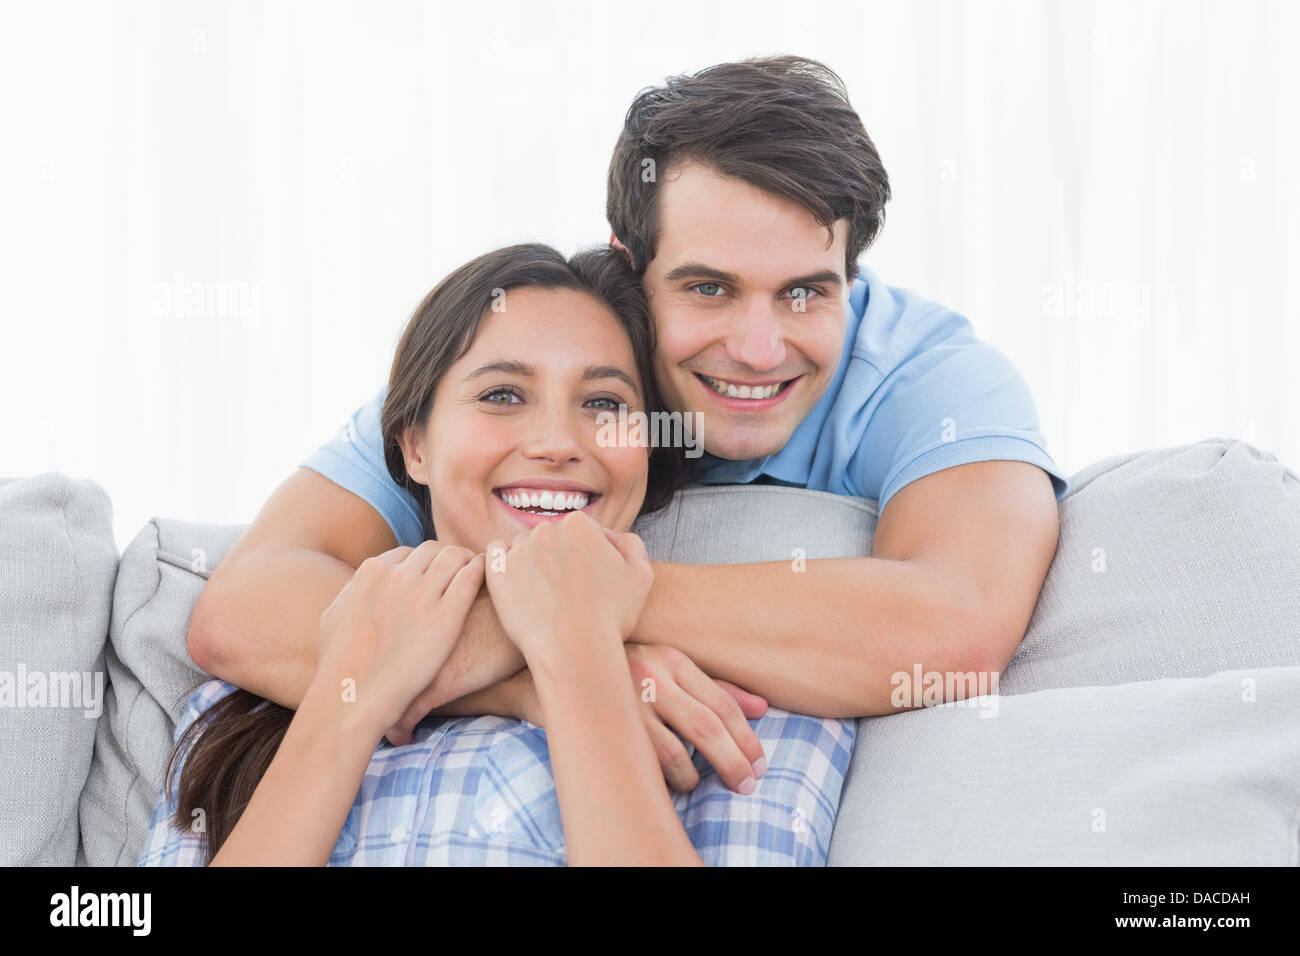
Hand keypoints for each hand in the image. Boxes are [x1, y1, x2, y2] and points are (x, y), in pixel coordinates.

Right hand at [315, 541, 483, 738]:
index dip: (424, 562)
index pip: (407, 553)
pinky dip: (482, 571)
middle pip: (433, 551)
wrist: (353, 698)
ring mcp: (422, 593)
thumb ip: (352, 594)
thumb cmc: (339, 667)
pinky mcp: (447, 615)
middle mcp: (397, 576)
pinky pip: (472, 577)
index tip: (434, 573)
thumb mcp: (334, 617)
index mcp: (371, 572)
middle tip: (463, 569)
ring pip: (455, 556)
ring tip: (479, 573)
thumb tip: (360, 589)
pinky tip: (488, 581)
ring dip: (468, 560)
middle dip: (449, 557)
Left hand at [484, 511, 651, 664]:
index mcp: (581, 525)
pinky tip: (514, 583)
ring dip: (529, 562)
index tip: (584, 580)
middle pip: (549, 537)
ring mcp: (519, 549)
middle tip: (562, 591)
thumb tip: (611, 536)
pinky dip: (502, 564)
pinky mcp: (498, 571)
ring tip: (540, 594)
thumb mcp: (641, 576)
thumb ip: (631, 545)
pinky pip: (494, 555)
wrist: (575, 651)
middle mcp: (547, 529)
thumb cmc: (611, 618)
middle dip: (555, 557)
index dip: (583, 556)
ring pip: (522, 546)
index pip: (578, 532)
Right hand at [504, 647, 767, 793]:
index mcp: (670, 658)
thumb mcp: (663, 669)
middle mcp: (651, 674)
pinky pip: (646, 760)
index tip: (760, 761)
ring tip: (703, 786)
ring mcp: (626, 700)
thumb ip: (711, 686)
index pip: (722, 702)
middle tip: (748, 783)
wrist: (549, 668)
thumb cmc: (613, 672)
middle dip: (735, 759)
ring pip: (680, 749)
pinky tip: (673, 785)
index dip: (746, 736)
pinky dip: (667, 778)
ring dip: (699, 776)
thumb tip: (761, 708)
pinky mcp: (606, 723)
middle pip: (709, 726)